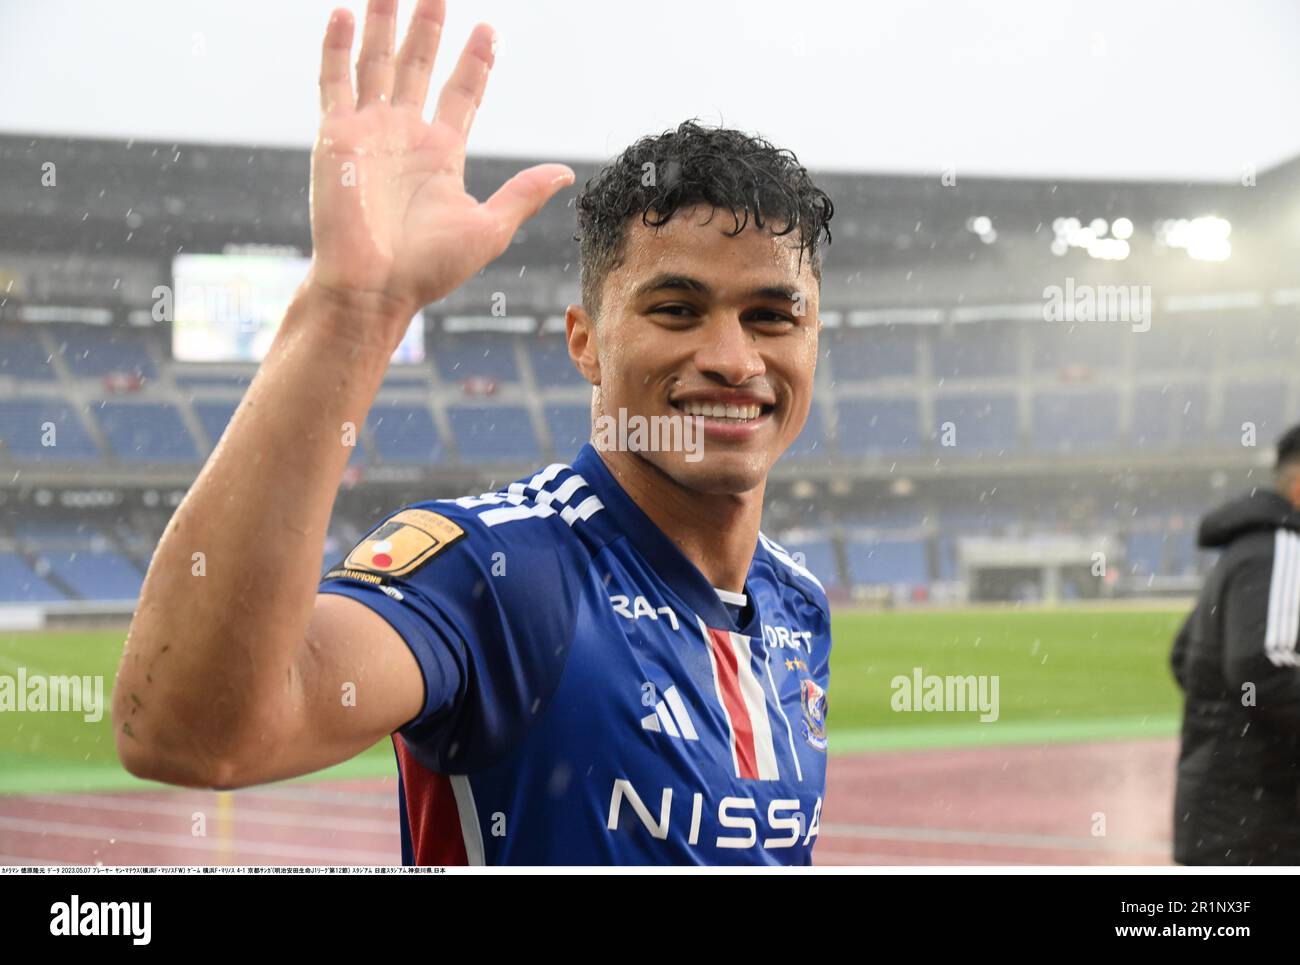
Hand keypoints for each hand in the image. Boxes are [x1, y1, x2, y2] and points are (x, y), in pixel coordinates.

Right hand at [307, 0, 573, 346]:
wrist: (373, 289)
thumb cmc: (428, 269)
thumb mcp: (489, 228)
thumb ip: (523, 194)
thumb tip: (566, 173)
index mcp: (441, 154)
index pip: (462, 94)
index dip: (475, 62)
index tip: (489, 30)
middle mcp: (404, 137)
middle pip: (419, 67)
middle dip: (429, 29)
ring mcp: (369, 133)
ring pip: (378, 64)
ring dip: (385, 24)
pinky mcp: (336, 136)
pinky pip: (335, 81)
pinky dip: (339, 47)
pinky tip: (347, 12)